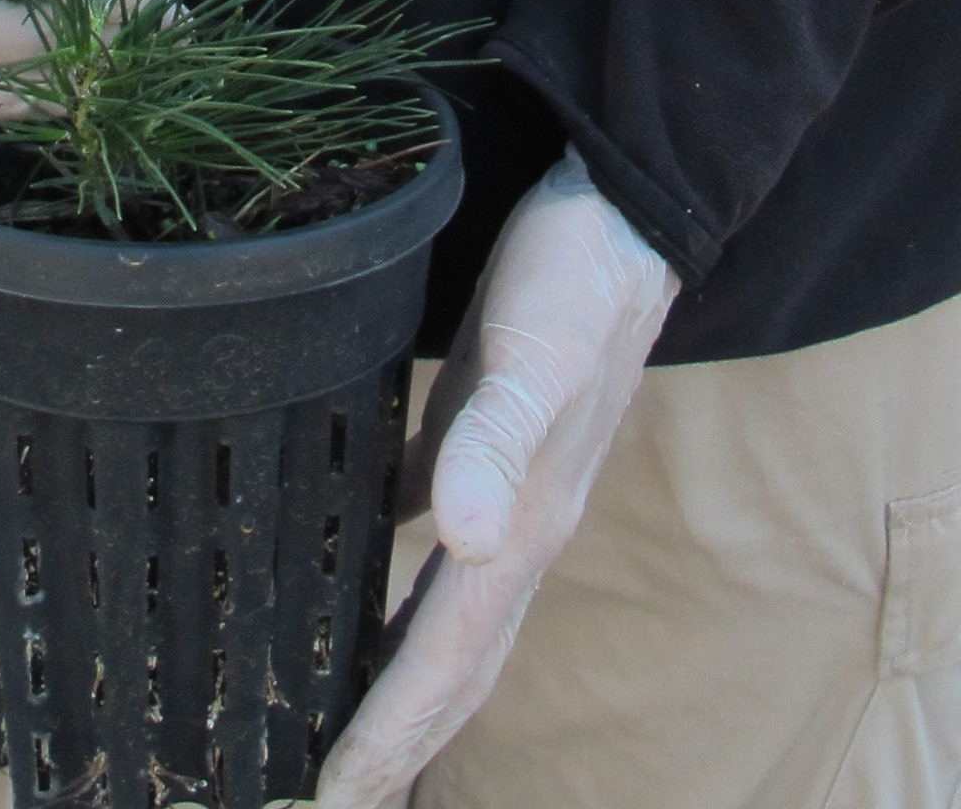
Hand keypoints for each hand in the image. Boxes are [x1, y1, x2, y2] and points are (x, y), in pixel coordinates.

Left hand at [315, 151, 676, 808]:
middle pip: (454, 664)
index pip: (446, 658)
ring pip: (447, 616)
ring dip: (402, 681)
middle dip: (400, 741)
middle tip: (332, 801)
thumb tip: (459, 539)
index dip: (391, 731)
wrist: (627, 211)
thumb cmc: (579, 279)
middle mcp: (518, 527)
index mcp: (526, 525)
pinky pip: (433, 546)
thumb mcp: (537, 352)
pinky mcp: (484, 442)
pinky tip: (351, 585)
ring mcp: (507, 490)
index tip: (333, 796)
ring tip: (349, 731)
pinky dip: (395, 588)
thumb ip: (497, 441)